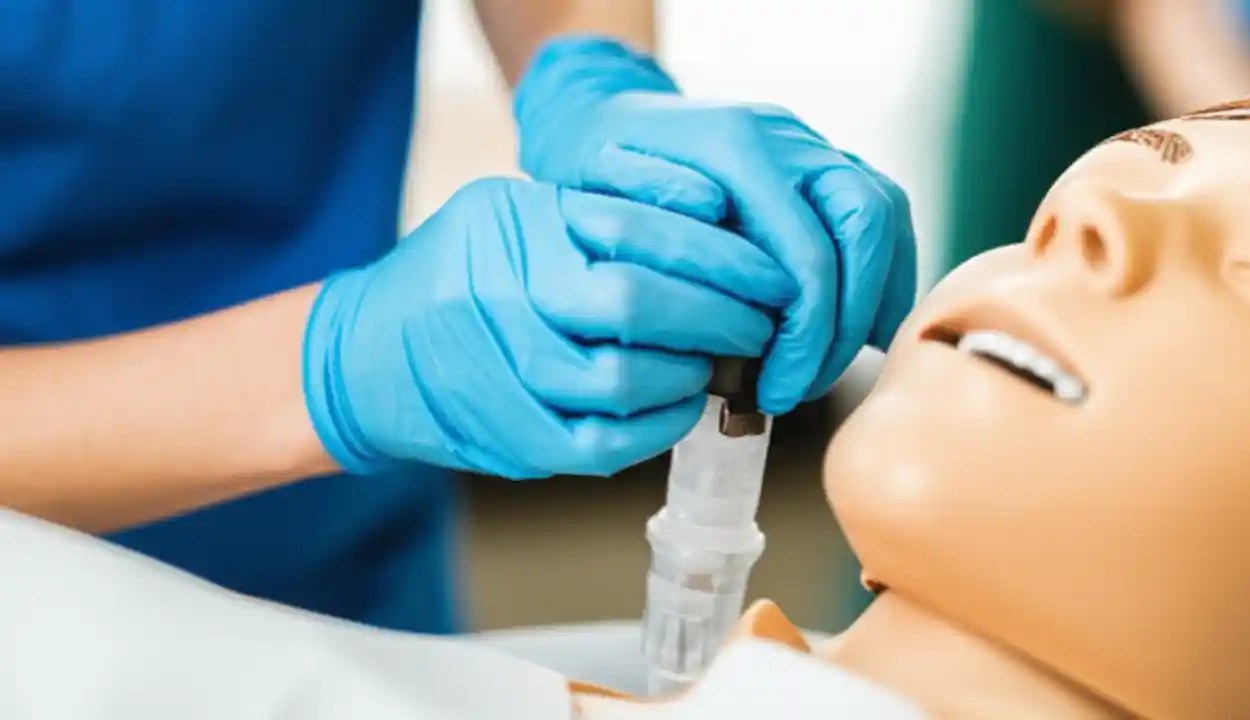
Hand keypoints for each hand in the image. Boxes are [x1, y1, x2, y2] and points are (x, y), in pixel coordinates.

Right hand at [303, 178, 793, 478]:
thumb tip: (707, 213)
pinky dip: (658, 427)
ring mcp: (506, 376)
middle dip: (718, 317)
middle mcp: (505, 300)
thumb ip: (599, 208)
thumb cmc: (454, 271)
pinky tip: (681, 405)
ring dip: (691, 373)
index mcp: (514, 232)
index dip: (716, 258)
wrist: (367, 354)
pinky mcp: (515, 442)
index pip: (636, 236)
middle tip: (759, 321)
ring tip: (718, 360)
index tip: (765, 270)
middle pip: (637, 307)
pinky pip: (605, 444)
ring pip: (625, 381)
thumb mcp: (512, 211)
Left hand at [514, 36, 916, 413]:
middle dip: (845, 323)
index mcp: (736, 145)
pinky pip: (881, 212)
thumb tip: (723, 281)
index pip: (807, 250)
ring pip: (884, 213)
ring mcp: (809, 145)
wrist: (598, 120)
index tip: (774, 390)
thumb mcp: (598, 202)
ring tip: (831, 366)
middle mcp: (786, 136)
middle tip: (802, 385)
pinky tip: (861, 331)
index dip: (805, 334)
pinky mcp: (820, 164)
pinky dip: (881, 274)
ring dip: (873, 300)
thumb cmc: (590, 174)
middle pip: (865, 225)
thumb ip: (656, 233)